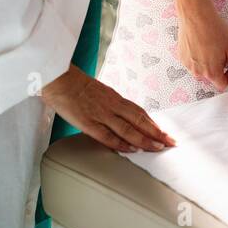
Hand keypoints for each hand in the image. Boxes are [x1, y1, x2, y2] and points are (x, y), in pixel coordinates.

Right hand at [40, 66, 173, 152]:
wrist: (57, 78)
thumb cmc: (75, 86)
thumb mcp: (99, 93)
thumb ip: (111, 105)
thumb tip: (122, 117)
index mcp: (115, 98)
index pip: (139, 112)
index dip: (153, 123)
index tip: (165, 132)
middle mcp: (111, 105)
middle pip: (139, 120)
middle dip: (156, 132)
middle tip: (170, 142)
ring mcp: (100, 114)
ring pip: (127, 128)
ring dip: (144, 139)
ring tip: (158, 148)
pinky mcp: (87, 122)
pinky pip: (107, 135)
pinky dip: (120, 143)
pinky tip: (131, 149)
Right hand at [176, 8, 227, 90]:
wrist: (195, 14)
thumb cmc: (215, 29)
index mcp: (211, 73)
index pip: (222, 84)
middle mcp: (197, 72)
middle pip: (211, 76)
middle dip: (218, 67)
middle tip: (222, 51)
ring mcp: (187, 65)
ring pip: (201, 69)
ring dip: (207, 62)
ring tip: (211, 46)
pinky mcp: (181, 57)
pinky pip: (192, 62)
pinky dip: (197, 56)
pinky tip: (201, 43)